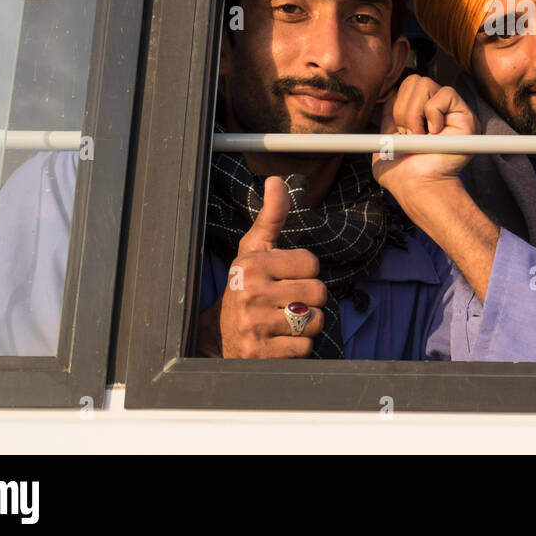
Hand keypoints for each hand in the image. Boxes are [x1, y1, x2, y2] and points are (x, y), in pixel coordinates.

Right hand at [201, 176, 328, 358]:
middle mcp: (251, 293)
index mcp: (253, 264)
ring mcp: (255, 325)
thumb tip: (276, 181)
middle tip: (288, 303)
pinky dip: (298, 347)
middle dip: (310, 300)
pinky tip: (280, 340)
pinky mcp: (261, 354)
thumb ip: (271, 217)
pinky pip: (305, 348)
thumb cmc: (245, 286)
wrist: (216, 335)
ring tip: (284, 322)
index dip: (304, 273)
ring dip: (306, 325)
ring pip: (315, 321)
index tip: (285, 279)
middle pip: (318, 293)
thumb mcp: (254, 250)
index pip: (311, 263)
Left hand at [373, 75, 479, 198]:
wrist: (417, 185)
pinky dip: (433, 113)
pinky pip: (445, 93)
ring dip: (415, 113)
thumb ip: (386, 119)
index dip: (397, 104)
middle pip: (414, 81)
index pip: (405, 87)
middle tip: (409, 135)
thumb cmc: (402, 173)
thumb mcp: (385, 141)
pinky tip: (435, 133)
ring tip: (420, 136)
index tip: (397, 131)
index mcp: (418, 114)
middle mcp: (436, 109)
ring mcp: (451, 111)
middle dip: (403, 109)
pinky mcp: (466, 115)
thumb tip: (387, 99)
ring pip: (425, 83)